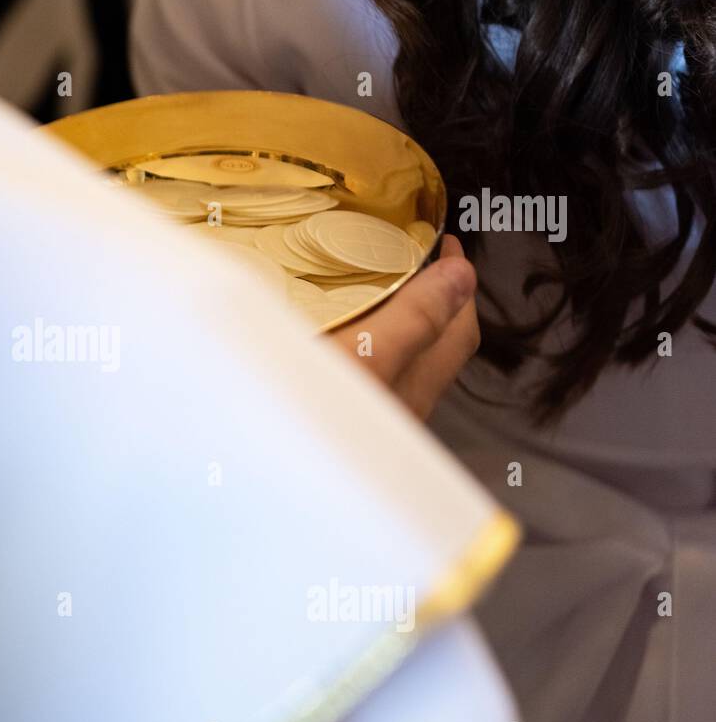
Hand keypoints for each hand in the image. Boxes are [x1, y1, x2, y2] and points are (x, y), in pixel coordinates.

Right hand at [329, 235, 478, 419]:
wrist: (258, 479)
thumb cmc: (314, 422)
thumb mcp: (368, 358)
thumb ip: (415, 319)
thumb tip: (463, 276)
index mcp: (413, 387)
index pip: (458, 329)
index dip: (459, 282)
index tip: (442, 242)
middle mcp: (393, 408)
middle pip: (427, 346)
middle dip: (424, 298)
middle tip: (399, 255)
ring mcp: (362, 420)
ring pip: (388, 362)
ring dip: (384, 322)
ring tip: (359, 286)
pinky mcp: (330, 424)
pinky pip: (353, 374)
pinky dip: (350, 344)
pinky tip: (319, 334)